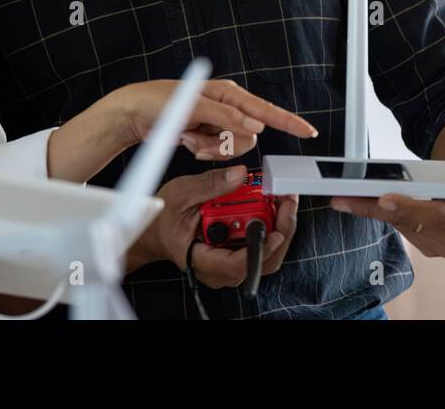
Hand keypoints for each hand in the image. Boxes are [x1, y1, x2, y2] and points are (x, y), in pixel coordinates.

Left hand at [112, 78, 317, 158]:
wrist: (133, 113)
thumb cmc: (158, 101)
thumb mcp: (192, 107)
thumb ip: (226, 117)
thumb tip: (255, 127)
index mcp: (228, 94)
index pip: (265, 110)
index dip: (289, 122)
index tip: (309, 132)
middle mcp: (228, 107)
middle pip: (248, 136)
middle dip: (225, 145)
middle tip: (198, 139)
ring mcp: (218, 122)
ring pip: (234, 148)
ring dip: (211, 149)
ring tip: (189, 138)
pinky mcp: (208, 135)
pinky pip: (219, 152)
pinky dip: (203, 152)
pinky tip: (188, 142)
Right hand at [126, 166, 299, 287]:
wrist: (157, 228)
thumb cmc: (164, 217)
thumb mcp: (180, 194)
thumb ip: (210, 184)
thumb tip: (240, 175)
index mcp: (200, 259)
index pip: (234, 266)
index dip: (258, 251)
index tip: (274, 232)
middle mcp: (221, 268)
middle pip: (260, 261)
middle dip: (279, 230)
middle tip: (287, 200)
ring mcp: (233, 261)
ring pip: (267, 255)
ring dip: (280, 226)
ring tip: (285, 198)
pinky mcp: (240, 251)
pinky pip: (264, 244)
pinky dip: (273, 223)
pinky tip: (275, 202)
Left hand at [329, 140, 444, 256]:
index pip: (440, 215)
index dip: (410, 208)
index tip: (383, 199)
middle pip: (411, 222)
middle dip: (374, 209)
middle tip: (342, 197)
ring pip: (402, 226)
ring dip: (373, 211)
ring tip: (344, 195)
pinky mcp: (432, 244)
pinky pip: (402, 227)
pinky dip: (383, 213)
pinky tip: (364, 200)